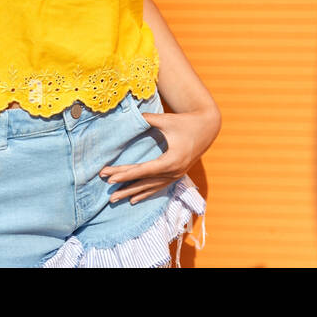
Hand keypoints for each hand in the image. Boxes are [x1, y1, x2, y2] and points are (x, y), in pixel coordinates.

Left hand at [98, 107, 219, 203]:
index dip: (125, 174)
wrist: (208, 127)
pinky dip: (145, 193)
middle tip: (108, 194)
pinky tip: (134, 199)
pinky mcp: (177, 175)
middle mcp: (173, 171)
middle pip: (145, 182)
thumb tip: (133, 116)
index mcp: (171, 160)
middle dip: (125, 187)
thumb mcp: (167, 120)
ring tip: (115, 199)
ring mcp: (176, 175)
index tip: (109, 178)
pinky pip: (158, 187)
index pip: (143, 170)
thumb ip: (149, 119)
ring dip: (132, 193)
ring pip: (150, 187)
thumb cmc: (187, 122)